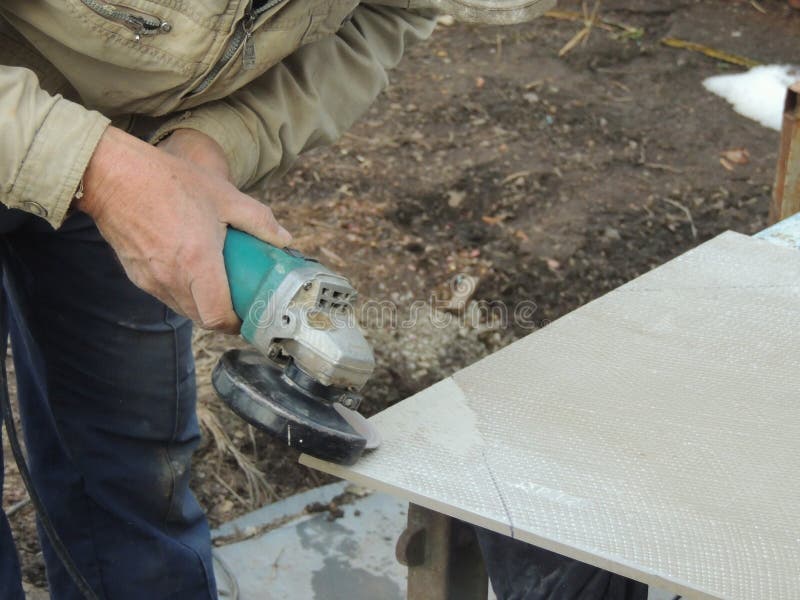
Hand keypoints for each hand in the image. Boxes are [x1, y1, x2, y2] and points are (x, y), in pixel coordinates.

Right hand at [75, 126, 291, 332]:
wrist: (114, 175)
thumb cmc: (170, 182)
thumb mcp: (224, 196)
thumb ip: (258, 220)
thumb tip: (284, 239)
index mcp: (197, 263)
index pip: (217, 317)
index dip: (236, 324)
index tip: (249, 316)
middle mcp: (171, 279)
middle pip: (202, 317)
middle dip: (223, 315)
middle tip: (239, 301)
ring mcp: (150, 280)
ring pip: (182, 308)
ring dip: (202, 304)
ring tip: (218, 284)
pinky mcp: (136, 275)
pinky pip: (165, 294)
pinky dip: (182, 291)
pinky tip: (191, 270)